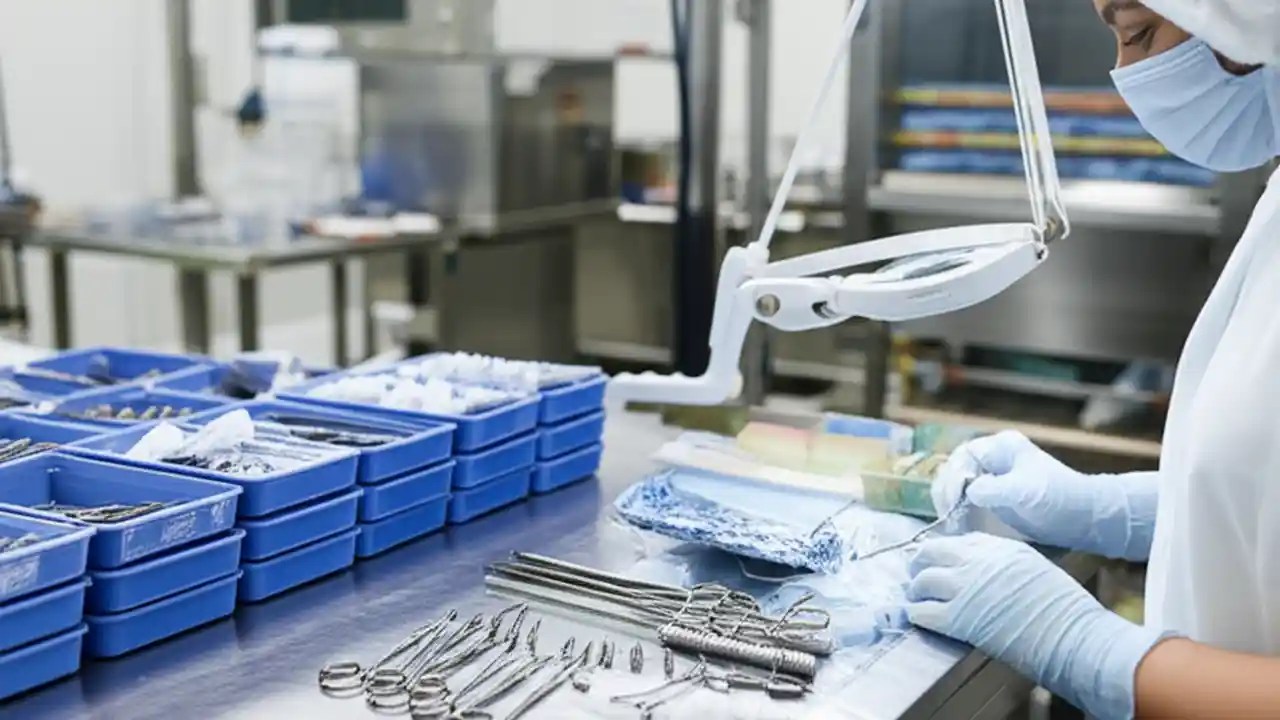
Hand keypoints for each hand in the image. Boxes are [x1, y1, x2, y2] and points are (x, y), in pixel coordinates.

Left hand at [906, 533, 1166, 719]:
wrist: (1072, 635)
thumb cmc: (1065, 609)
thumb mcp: (1036, 568)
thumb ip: (1007, 564)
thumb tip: (988, 573)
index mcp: (1000, 547)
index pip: (960, 541)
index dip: (946, 552)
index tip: (940, 560)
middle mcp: (977, 562)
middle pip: (932, 552)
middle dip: (921, 562)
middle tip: (917, 574)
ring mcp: (965, 588)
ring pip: (922, 580)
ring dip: (916, 589)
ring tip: (916, 597)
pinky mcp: (958, 618)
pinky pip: (922, 611)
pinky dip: (916, 612)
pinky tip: (917, 616)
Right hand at [933, 431, 1156, 560]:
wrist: (1084, 519)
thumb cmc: (1059, 498)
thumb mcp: (1026, 492)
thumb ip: (994, 489)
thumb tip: (969, 492)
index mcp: (1000, 448)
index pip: (962, 457)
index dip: (953, 478)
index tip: (955, 501)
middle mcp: (991, 461)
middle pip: (953, 471)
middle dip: (946, 492)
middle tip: (947, 516)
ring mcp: (990, 480)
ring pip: (955, 489)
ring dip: (949, 505)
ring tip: (951, 524)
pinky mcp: (992, 501)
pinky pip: (965, 504)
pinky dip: (958, 515)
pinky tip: (957, 528)